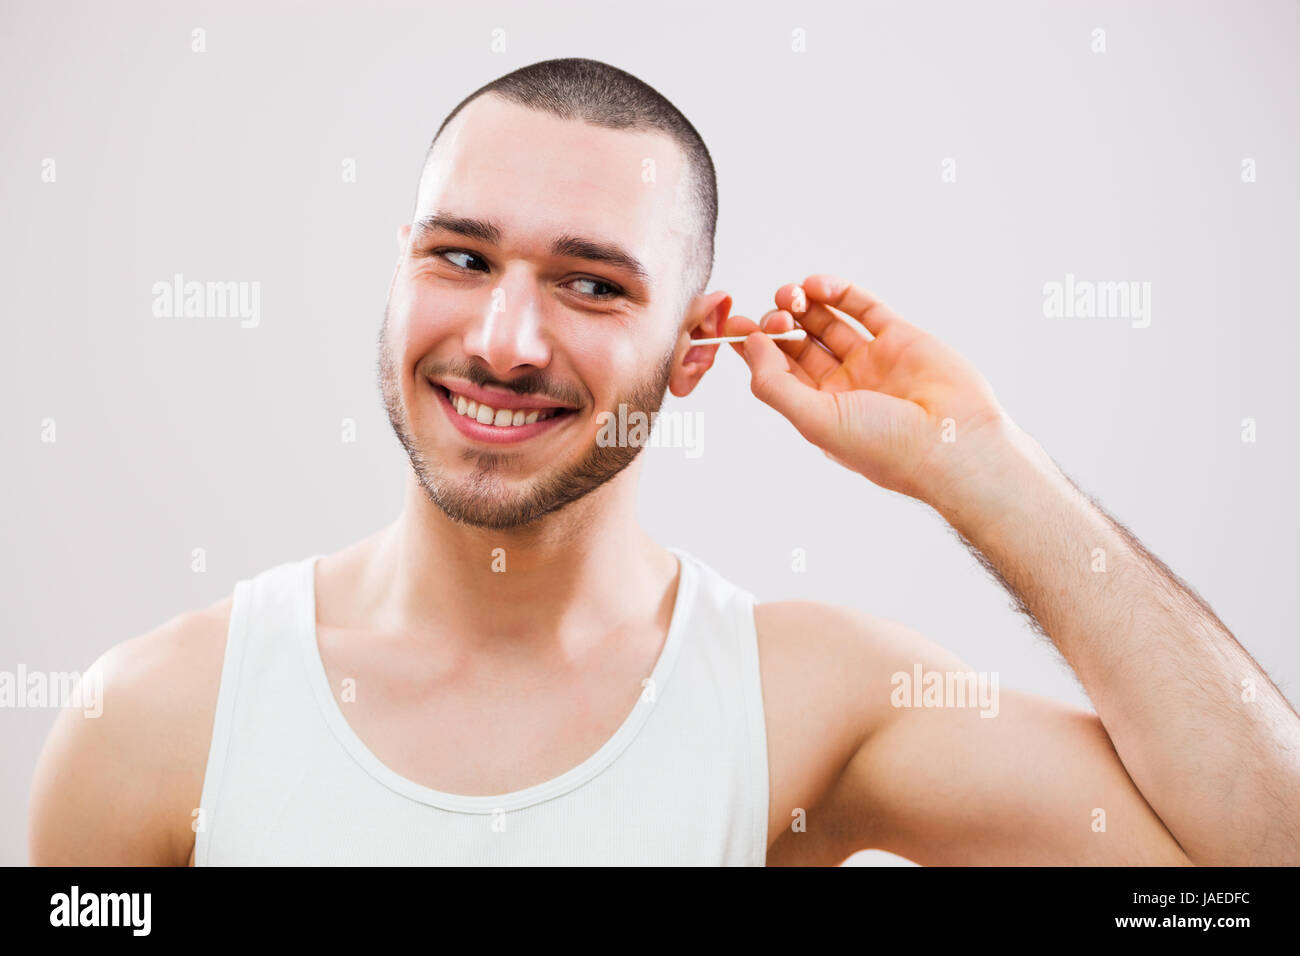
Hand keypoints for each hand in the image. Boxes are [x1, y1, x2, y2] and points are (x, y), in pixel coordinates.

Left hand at [725, 274, 1017, 508]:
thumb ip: (775, 382)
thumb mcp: (814, 420)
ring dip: (803, 303)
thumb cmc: (884, 446)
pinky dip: (839, 292)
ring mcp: (873, 361)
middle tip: (773, 313)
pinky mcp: (901, 339)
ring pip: (828, 322)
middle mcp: (844, 386)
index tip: (734, 324)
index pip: (777, 372)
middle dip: (778, 323)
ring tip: (791, 293)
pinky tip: (818, 285)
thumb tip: (749, 343)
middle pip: (798, 344)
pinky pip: (864, 308)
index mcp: (819, 411)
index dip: (755, 347)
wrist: (954, 444)